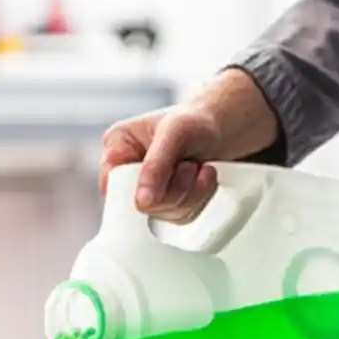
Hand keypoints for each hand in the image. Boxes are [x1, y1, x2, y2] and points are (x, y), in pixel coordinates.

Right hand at [100, 106, 221, 222]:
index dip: (141, 186)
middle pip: (143, 204)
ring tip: (198, 167)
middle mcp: (130, 173)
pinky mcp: (169, 205)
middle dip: (174, 187)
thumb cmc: (197, 120)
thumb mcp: (176, 132)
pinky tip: (203, 178)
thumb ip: (156, 165)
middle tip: (188, 163)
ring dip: (192, 192)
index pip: (113, 184)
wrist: (225, 129)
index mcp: (118, 148)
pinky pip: (182, 217)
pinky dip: (200, 199)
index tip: (167, 171)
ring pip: (165, 212)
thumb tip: (142, 200)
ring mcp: (150, 192)